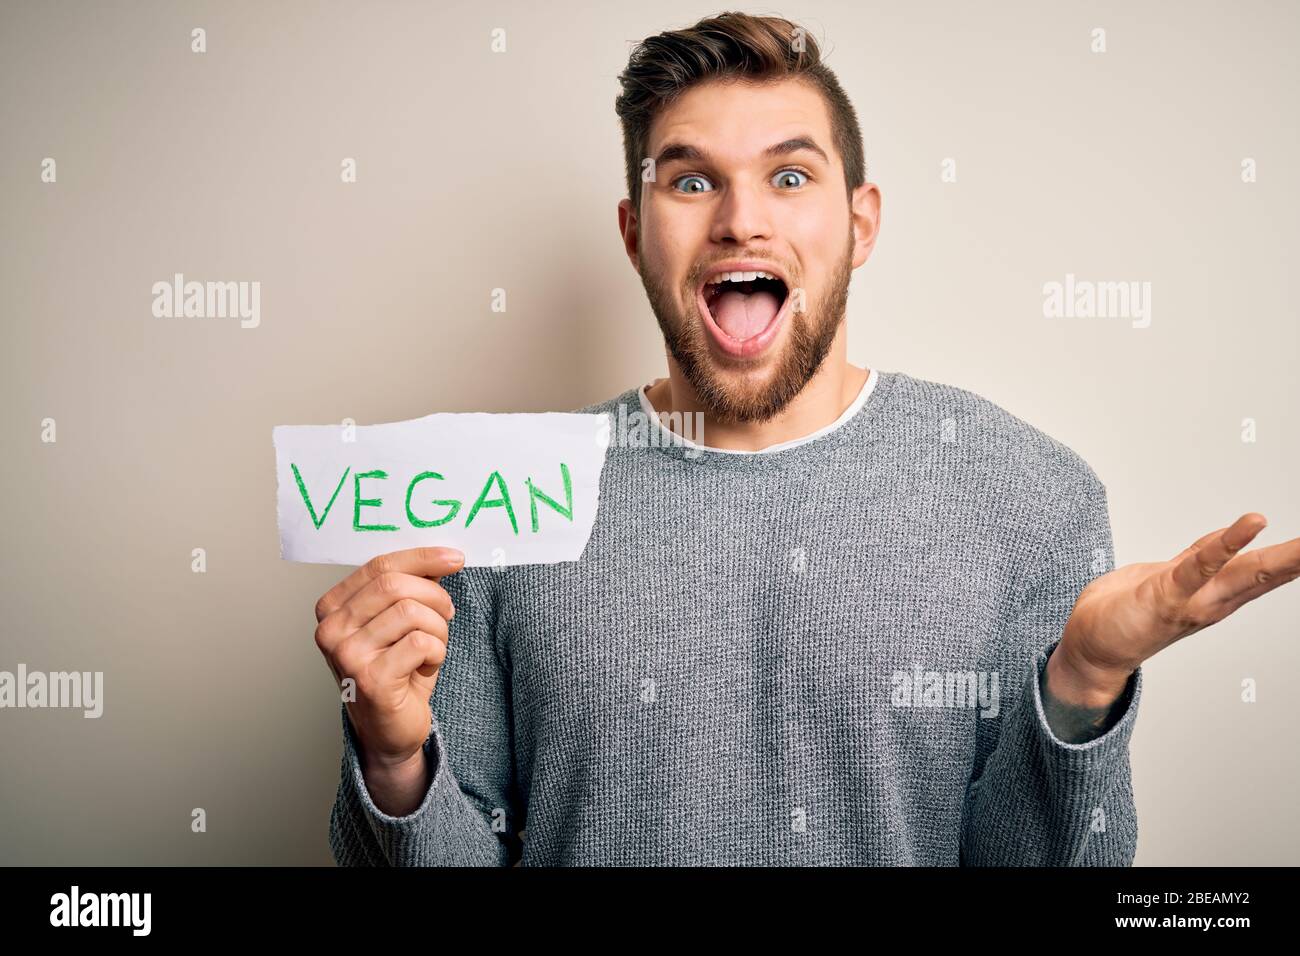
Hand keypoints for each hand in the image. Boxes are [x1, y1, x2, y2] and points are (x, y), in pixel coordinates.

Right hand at [313, 546, 463, 769]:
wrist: (390, 730)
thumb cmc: (397, 671)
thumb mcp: (400, 621)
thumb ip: (410, 588)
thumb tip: (440, 558)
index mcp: (332, 608)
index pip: (379, 566)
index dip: (422, 558)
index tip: (455, 557)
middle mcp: (331, 630)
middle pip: (394, 585)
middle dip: (434, 596)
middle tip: (448, 613)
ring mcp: (347, 656)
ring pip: (411, 612)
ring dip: (437, 628)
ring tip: (433, 646)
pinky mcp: (370, 679)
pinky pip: (420, 642)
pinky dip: (437, 651)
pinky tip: (427, 665)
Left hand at [1057, 513, 1299, 700]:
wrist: (1091, 647)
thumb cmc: (1126, 612)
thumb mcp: (1172, 574)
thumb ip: (1200, 557)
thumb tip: (1226, 537)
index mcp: (1215, 592)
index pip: (1264, 568)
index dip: (1293, 556)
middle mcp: (1213, 600)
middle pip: (1268, 574)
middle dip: (1299, 560)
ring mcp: (1193, 600)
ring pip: (1246, 573)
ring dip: (1283, 558)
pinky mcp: (1167, 596)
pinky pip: (1201, 565)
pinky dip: (1228, 543)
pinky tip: (1252, 524)